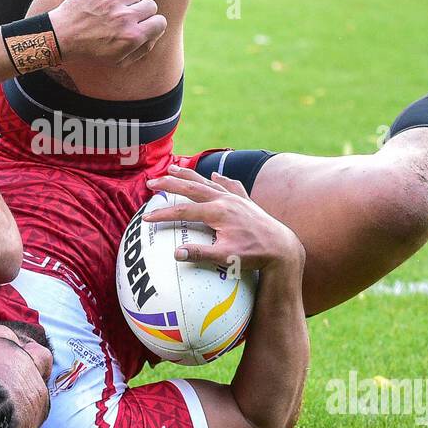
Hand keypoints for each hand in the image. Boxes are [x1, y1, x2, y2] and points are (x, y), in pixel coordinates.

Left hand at [49, 0, 166, 66]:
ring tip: (114, 13)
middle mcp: (125, 17)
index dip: (155, 25)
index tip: (147, 26)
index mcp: (132, 36)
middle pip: (151, 5)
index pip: (161, 22)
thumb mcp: (118, 60)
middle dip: (144, 13)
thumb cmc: (91, 51)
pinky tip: (102, 6)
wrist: (62, 35)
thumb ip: (141, 49)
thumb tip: (155, 35)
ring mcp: (113, 1)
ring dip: (127, 3)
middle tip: (132, 19)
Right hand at [143, 164, 304, 273]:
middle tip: (151, 182)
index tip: (146, 218)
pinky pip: (231, 185)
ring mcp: (236, 198)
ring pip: (207, 181)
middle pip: (191, 188)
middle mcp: (225, 200)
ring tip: (172, 169)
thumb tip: (175, 254)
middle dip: (169, 183)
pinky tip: (215, 175)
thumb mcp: (226, 258)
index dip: (163, 214)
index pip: (183, 211)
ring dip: (188, 175)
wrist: (281, 247)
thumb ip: (200, 254)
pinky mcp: (246, 201)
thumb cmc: (253, 255)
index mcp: (217, 212)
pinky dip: (221, 179)